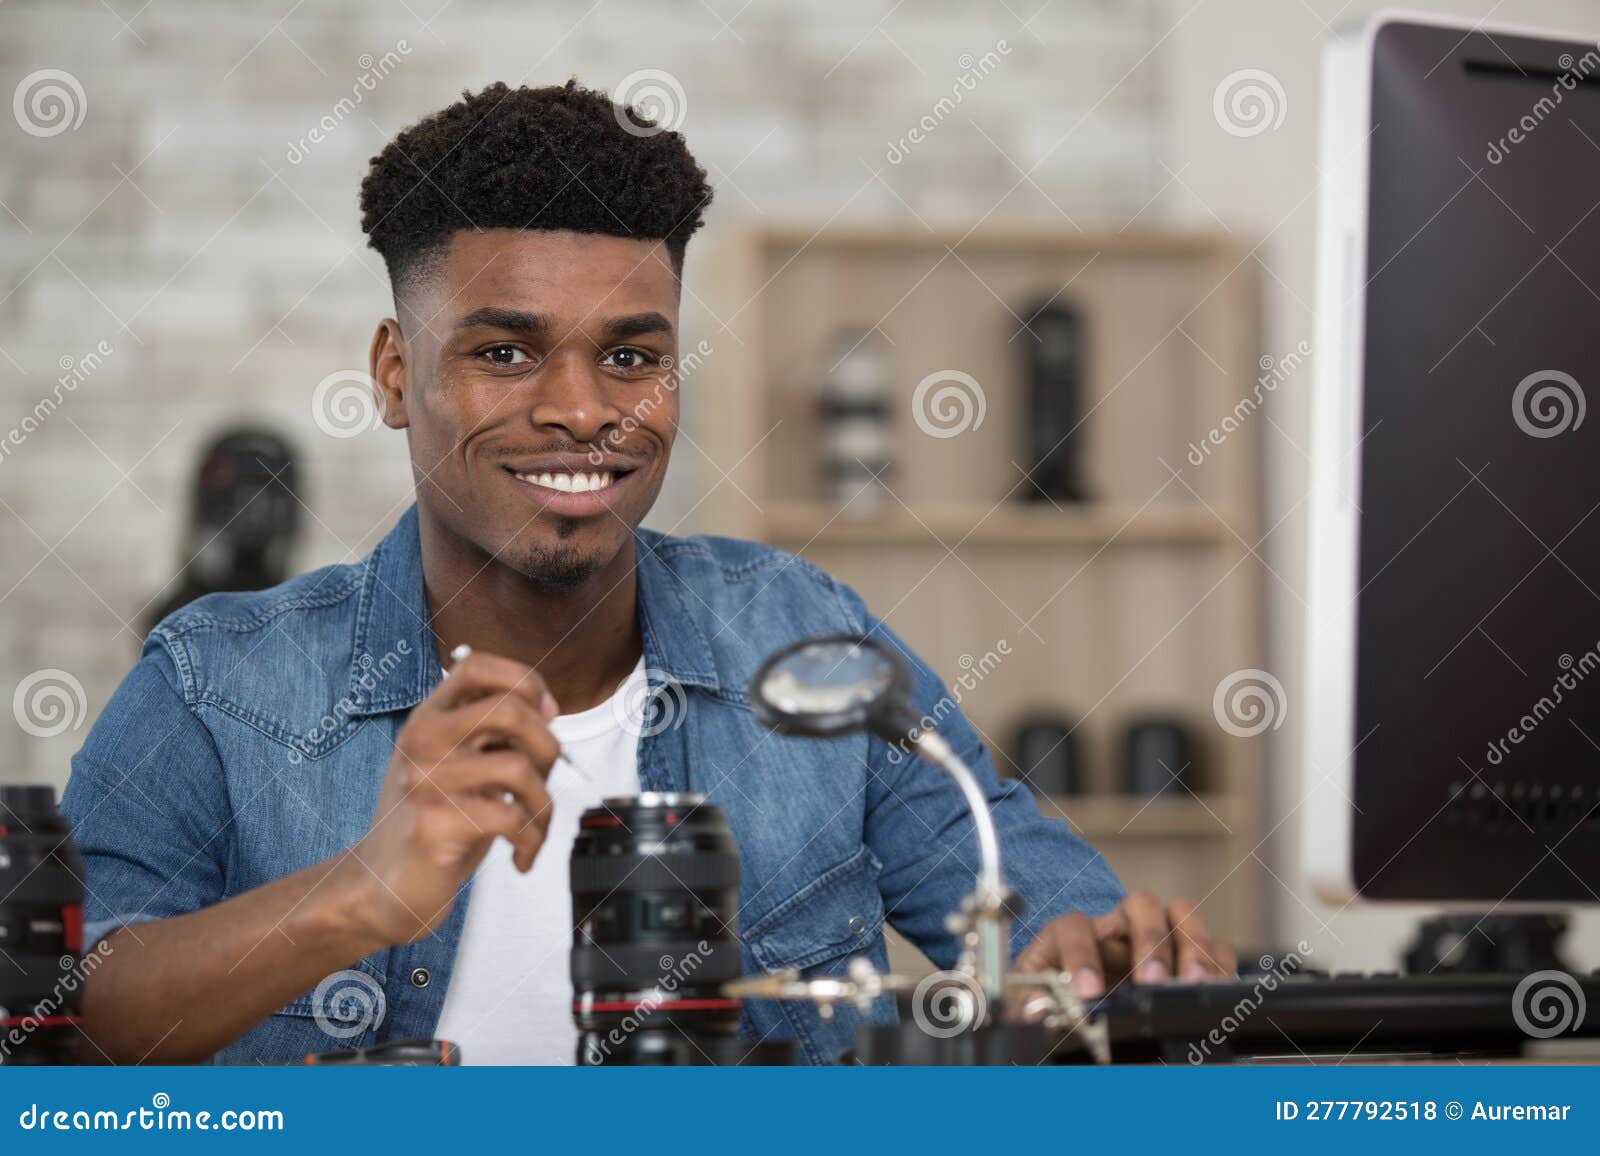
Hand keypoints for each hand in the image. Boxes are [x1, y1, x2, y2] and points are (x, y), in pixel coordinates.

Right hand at [335, 650, 561, 944]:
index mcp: (428, 718)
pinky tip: (521, 855)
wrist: (380, 888)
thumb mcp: (456, 764)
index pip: (477, 664)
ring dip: (544, 805)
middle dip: (548, 746)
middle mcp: (422, 741)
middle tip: (543, 779)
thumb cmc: (432, 823)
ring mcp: (425, 782)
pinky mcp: (435, 826)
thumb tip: (547, 712)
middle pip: (509, 708)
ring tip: (533, 827)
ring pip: (519, 768)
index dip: (525, 681)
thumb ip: (491, 734)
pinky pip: (512, 819)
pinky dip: (532, 840)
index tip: (545, 715)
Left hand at [1014, 890, 1235, 997]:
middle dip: (1147, 940)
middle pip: (1139, 904)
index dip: (1081, 954)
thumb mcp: (1028, 1002)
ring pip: (1181, 915)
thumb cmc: (1051, 998)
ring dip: (1191, 946)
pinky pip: (1214, 947)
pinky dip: (1219, 965)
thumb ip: (1026, 1006)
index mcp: (1072, 933)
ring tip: (1192, 984)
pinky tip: (1215, 992)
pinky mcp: (1186, 959)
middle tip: (1150, 981)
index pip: (1075, 926)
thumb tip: (1033, 1013)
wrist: (1078, 1006)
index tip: (1086, 991)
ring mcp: (1155, 939)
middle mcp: (1116, 928)